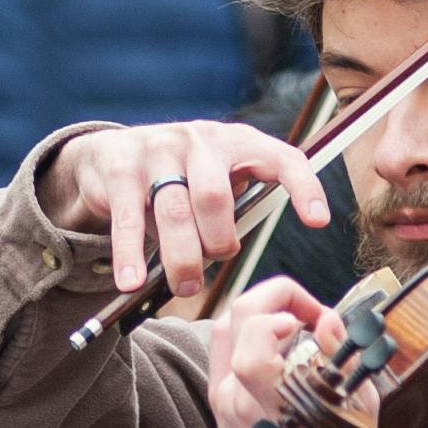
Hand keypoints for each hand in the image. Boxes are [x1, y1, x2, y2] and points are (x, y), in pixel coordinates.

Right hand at [42, 118, 326, 313]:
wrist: (109, 155)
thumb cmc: (178, 180)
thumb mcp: (215, 182)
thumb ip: (235, 210)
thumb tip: (244, 262)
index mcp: (238, 143)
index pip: (282, 158)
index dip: (304, 186)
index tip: (318, 222)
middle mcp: (200, 140)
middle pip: (215, 196)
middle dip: (218, 240)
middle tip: (214, 266)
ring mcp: (158, 150)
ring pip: (174, 210)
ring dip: (182, 256)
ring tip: (185, 286)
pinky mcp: (121, 169)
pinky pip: (129, 217)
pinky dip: (131, 253)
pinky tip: (132, 280)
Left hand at [210, 277, 370, 427]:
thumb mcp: (358, 415)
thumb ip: (342, 361)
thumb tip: (328, 317)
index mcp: (272, 402)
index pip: (255, 333)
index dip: (288, 307)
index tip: (319, 319)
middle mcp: (236, 399)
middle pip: (232, 317)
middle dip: (275, 296)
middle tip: (308, 311)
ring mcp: (222, 401)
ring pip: (224, 330)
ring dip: (260, 313)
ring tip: (297, 328)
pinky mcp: (219, 405)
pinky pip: (225, 352)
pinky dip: (249, 334)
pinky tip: (280, 347)